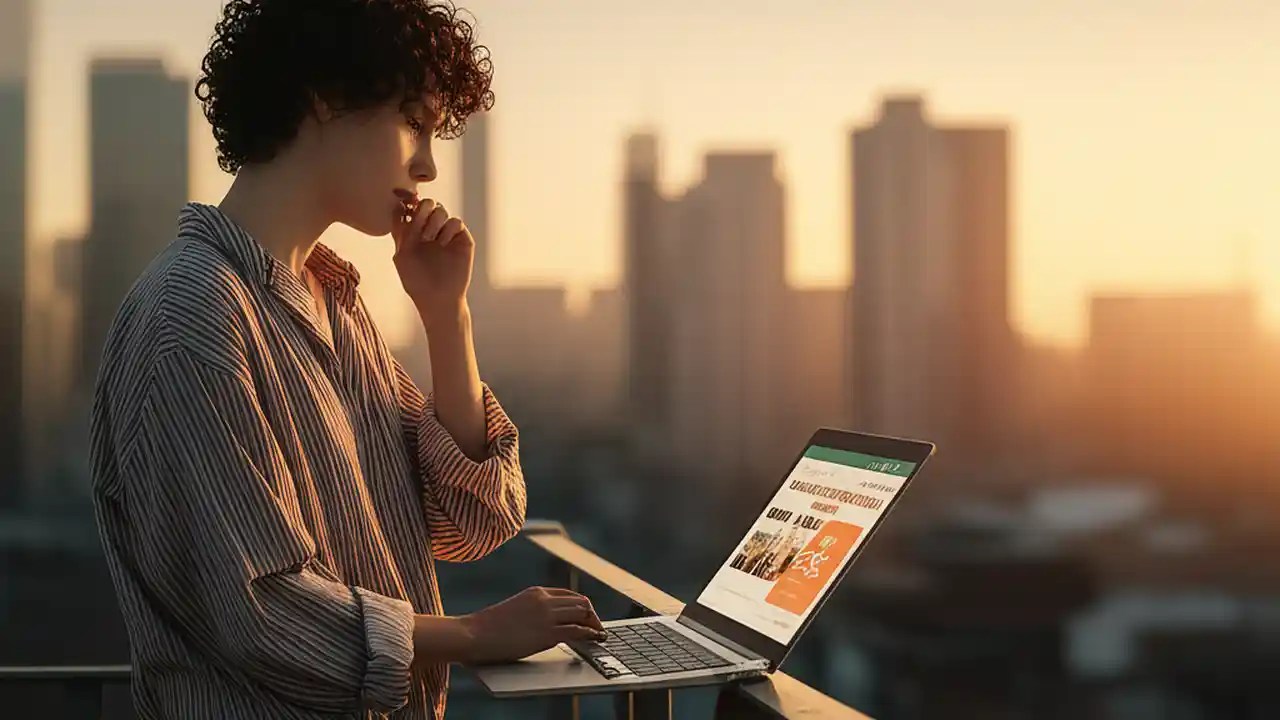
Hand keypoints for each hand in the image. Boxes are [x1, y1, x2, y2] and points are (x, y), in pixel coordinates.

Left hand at [391, 197, 473, 331]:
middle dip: (421, 207)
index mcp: (412, 233)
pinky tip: (443, 243)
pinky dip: (447, 229)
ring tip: (429, 238)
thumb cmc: (416, 282)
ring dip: (433, 220)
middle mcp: (429, 231)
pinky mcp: (462, 240)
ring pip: (441, 209)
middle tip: (418, 220)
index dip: (406, 204)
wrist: (438, 299)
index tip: (404, 210)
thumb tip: (400, 208)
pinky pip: (456, 222)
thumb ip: (401, 232)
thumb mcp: (402, 256)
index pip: (409, 209)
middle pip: (426, 204)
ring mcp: (446, 234)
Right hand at [459, 586, 606, 663]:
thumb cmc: (486, 627)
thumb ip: (531, 612)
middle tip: (596, 627)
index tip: (585, 616)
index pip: (568, 595)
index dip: (580, 606)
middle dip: (591, 615)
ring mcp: (547, 616)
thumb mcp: (513, 610)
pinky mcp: (547, 634)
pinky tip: (595, 639)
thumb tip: (543, 623)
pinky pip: (578, 631)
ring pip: (583, 614)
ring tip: (599, 634)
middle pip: (580, 602)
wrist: (473, 635)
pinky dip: (591, 634)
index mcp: (536, 592)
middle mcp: (544, 600)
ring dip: (594, 624)